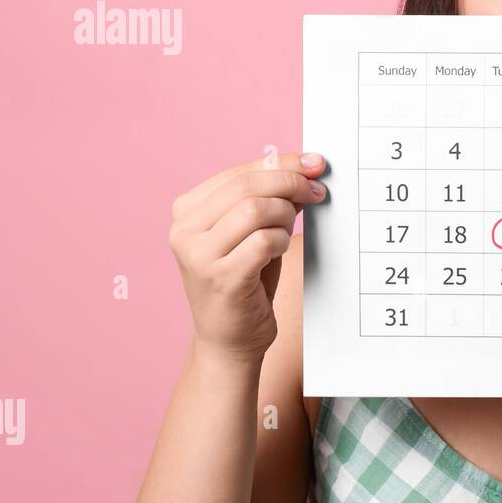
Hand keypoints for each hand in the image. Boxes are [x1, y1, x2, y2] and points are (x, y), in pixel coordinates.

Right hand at [167, 152, 326, 362]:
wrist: (229, 339)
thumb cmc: (245, 282)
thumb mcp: (251, 232)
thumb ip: (268, 200)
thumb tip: (306, 170)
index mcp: (187, 210)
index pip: (239, 172)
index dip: (282, 163)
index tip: (315, 163)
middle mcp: (184, 229)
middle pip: (247, 186)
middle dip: (290, 183)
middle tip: (317, 192)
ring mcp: (198, 254)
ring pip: (255, 209)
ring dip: (285, 216)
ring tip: (288, 231)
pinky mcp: (220, 278)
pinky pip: (263, 241)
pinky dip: (281, 240)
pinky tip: (279, 251)